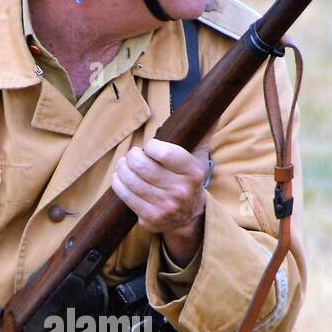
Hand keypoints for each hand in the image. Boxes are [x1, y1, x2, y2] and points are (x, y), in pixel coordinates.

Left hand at [111, 137, 207, 265]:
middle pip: (142, 166)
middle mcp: (180, 191)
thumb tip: (213, 112)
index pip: (165, 153)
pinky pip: (125, 195)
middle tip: (134, 154)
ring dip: (122, 167)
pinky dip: (118, 182)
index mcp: (193, 174)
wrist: (189, 217)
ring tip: (125, 164)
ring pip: (131, 180)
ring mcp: (164, 207)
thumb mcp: (199, 159)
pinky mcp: (150, 218)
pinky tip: (120, 177)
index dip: (151, 145)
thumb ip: (203, 135)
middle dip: (132, 156)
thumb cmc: (189, 181)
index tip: (150, 146)